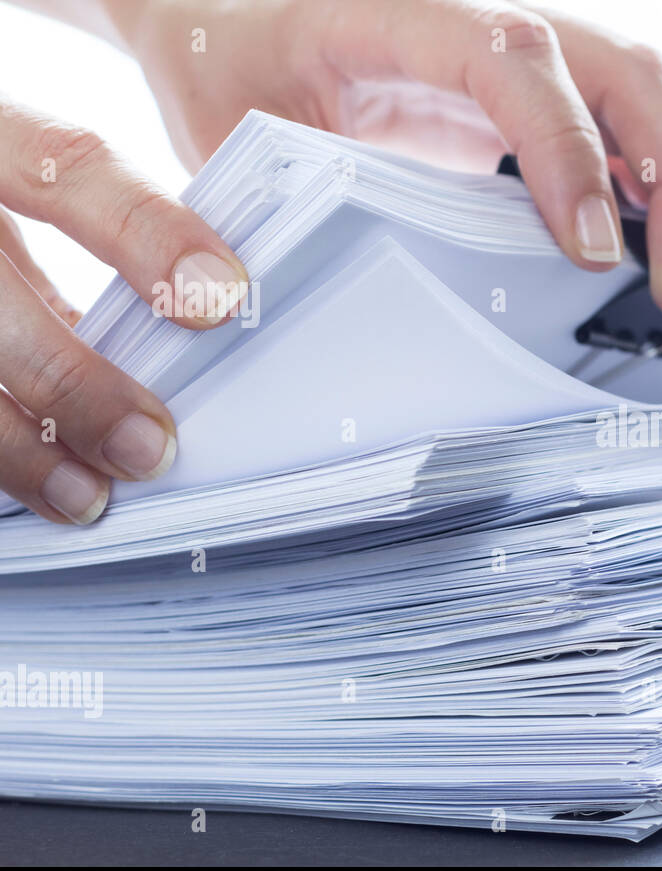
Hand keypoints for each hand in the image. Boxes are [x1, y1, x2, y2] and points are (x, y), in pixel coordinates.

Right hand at [0, 97, 246, 523]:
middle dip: (73, 385)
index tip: (221, 298)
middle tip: (150, 448)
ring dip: (19, 449)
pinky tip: (33, 489)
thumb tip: (206, 314)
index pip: (65, 163)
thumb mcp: (17, 168)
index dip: (146, 233)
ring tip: (88, 498)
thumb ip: (98, 221)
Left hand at [114, 0, 661, 328]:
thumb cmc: (232, 65)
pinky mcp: (555, 106)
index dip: (569, 151)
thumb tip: (251, 296)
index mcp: (412, 16)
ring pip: (657, 107)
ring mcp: (538, 63)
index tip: (590, 252)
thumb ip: (255, 192)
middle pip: (626, 76)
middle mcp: (497, 26)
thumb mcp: (229, 125)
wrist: (238, 16)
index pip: (517, 61)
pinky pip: (647, 138)